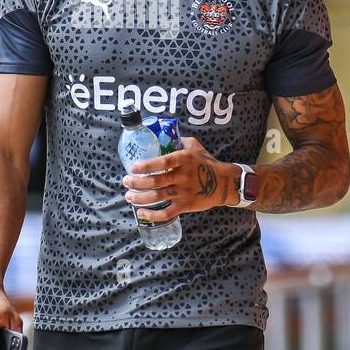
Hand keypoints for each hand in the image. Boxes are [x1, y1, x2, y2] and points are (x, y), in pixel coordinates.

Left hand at [121, 135, 238, 222]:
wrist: (224, 183)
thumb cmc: (206, 163)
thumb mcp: (195, 146)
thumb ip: (180, 140)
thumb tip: (162, 135)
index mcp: (184, 159)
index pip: (163, 162)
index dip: (147, 166)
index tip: (133, 167)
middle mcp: (183, 176)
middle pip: (156, 181)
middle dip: (137, 183)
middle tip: (126, 181)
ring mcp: (184, 192)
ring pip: (158, 197)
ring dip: (140, 198)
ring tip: (129, 196)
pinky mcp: (186, 206)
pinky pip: (167, 213)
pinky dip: (153, 214)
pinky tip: (141, 213)